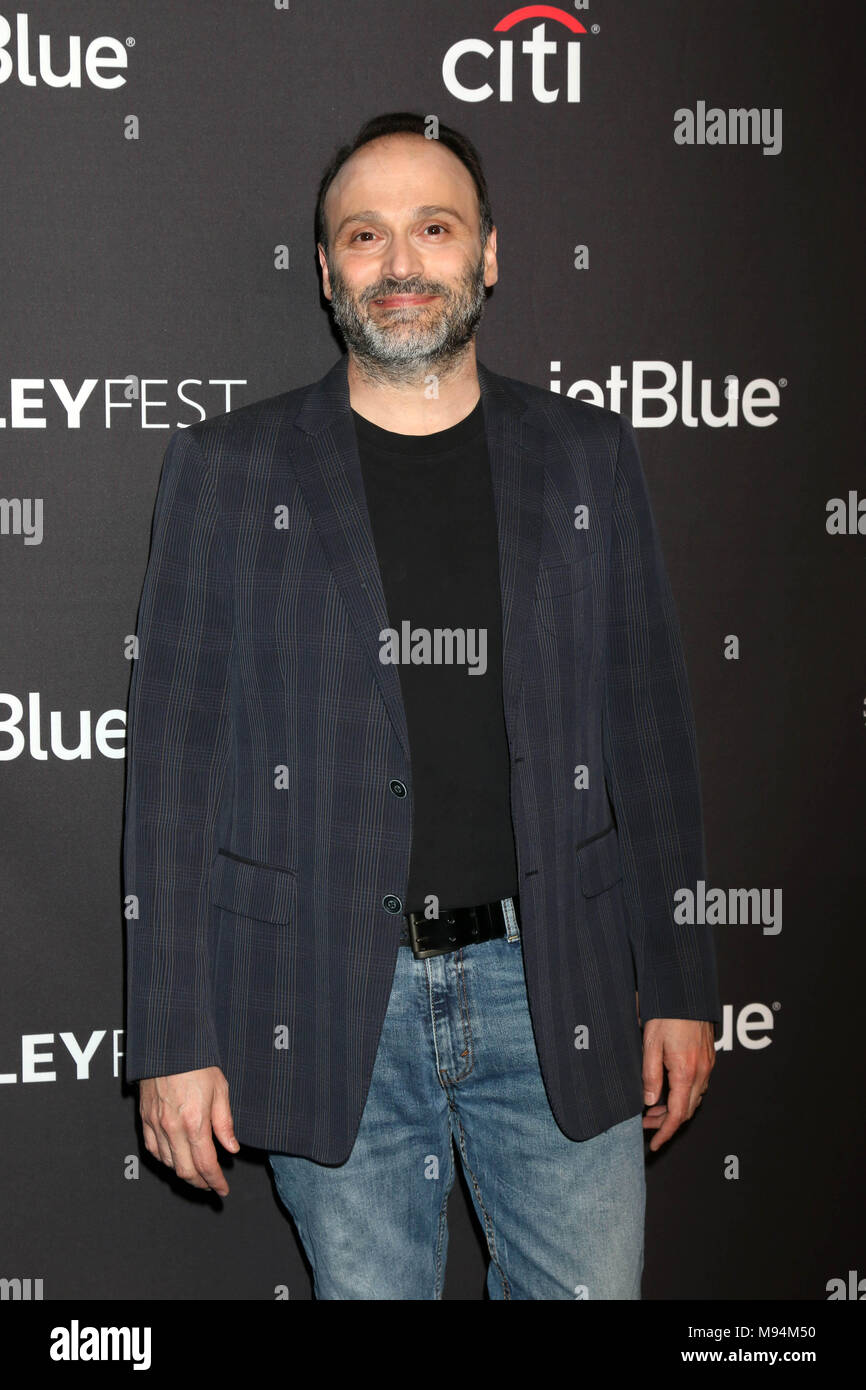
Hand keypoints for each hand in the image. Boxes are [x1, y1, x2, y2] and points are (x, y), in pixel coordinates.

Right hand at [139, 1066, 238, 1194]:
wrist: (169, 1045)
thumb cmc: (197, 1062)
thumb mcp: (220, 1089)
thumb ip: (225, 1123)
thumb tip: (231, 1148)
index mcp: (195, 1122)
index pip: (206, 1165)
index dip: (215, 1181)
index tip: (222, 1189)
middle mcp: (173, 1128)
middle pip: (185, 1171)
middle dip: (200, 1183)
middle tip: (211, 1185)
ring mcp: (156, 1125)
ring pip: (168, 1163)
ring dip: (183, 1173)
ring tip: (196, 1173)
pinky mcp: (145, 1119)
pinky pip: (152, 1149)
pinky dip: (165, 1159)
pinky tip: (175, 1158)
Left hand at [640, 1017, 714, 1151]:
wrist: (686, 994)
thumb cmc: (666, 1015)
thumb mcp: (650, 1045)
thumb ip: (650, 1076)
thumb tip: (648, 1101)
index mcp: (685, 1072)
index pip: (677, 1114)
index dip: (665, 1133)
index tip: (655, 1144)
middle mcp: (701, 1072)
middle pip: (686, 1111)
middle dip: (666, 1123)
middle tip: (646, 1125)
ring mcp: (707, 1065)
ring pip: (693, 1099)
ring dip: (674, 1109)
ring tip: (652, 1110)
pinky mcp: (708, 1058)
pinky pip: (698, 1086)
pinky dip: (683, 1096)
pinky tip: (669, 1091)